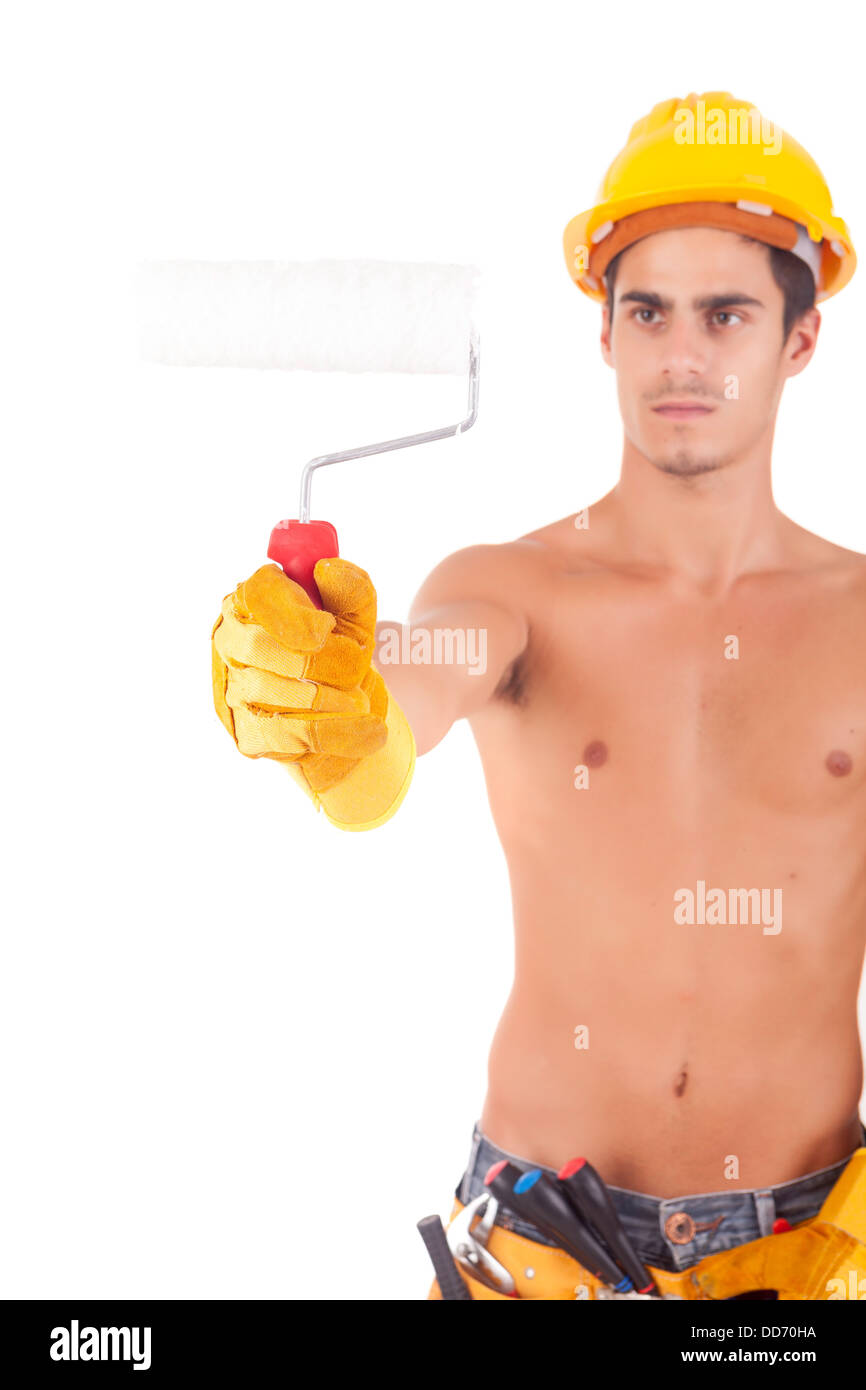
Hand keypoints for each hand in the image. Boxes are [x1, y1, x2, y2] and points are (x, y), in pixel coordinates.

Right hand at [211, 558, 414, 829]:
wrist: (350, 713)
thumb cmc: (342, 653)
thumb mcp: (355, 619)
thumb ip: (349, 590)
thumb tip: (327, 569)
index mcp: (254, 601)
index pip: (257, 594)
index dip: (290, 612)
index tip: (326, 629)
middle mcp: (232, 642)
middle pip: (257, 646)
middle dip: (317, 660)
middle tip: (357, 667)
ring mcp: (234, 690)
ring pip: (271, 693)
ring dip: (330, 698)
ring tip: (361, 699)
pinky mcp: (248, 734)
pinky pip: (291, 734)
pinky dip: (339, 733)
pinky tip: (371, 733)